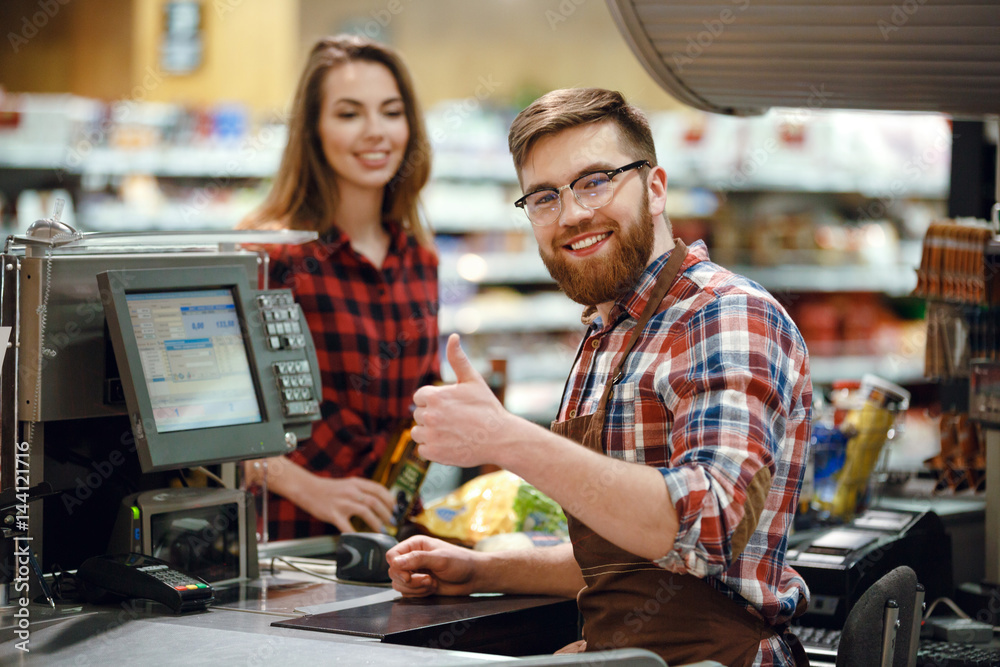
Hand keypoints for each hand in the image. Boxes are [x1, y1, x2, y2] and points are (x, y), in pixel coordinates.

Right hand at [299, 474, 394, 532]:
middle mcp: (351, 491)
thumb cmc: (328, 489)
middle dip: (387, 513)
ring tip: (382, 530)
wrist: (307, 488)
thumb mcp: (347, 484)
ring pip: (365, 512)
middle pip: (375, 501)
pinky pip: (347, 526)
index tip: (396, 508)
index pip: (379, 489)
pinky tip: (361, 538)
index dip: (390, 499)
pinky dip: (356, 533)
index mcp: (356, 483)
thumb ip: (361, 490)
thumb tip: (379, 501)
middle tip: (392, 522)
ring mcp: (342, 502)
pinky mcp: (333, 514)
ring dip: (376, 522)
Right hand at [387, 535, 481, 596]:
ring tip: (432, 583)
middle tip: (427, 580)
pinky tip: (432, 588)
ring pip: (399, 584)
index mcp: (415, 545)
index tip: (409, 575)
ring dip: (415, 588)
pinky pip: (407, 593)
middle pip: (393, 572)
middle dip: (409, 580)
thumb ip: (417, 559)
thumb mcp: (440, 558)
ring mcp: (415, 572)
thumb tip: (395, 562)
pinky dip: (418, 594)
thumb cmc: (460, 562)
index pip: (392, 555)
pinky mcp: (418, 585)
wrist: (473, 577)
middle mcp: (412, 558)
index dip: (397, 567)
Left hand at [410, 334, 510, 467]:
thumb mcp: (473, 380)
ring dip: (430, 432)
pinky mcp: (434, 453)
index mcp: (435, 396)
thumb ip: (458, 358)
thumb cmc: (487, 407)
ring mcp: (431, 436)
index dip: (434, 401)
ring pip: (417, 432)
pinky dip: (433, 448)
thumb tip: (453, 336)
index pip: (419, 397)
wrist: (500, 438)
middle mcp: (429, 416)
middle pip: (418, 414)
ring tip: (451, 432)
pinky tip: (450, 443)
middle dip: (432, 416)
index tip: (449, 406)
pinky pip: (422, 449)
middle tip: (454, 420)